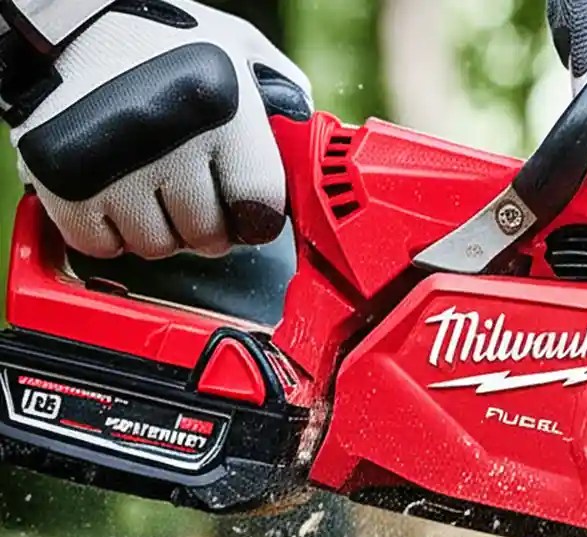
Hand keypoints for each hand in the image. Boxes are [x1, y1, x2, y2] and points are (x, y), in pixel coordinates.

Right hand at [7, 0, 311, 258]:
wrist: (69, 20)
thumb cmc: (164, 38)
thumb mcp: (241, 49)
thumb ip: (283, 97)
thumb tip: (309, 151)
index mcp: (224, 108)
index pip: (260, 207)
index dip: (257, 216)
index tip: (247, 209)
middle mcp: (169, 137)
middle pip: (207, 235)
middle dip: (207, 224)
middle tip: (195, 195)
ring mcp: (110, 163)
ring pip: (155, 246)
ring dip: (159, 230)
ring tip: (153, 190)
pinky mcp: (59, 180)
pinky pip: (99, 245)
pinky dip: (109, 233)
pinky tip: (116, 198)